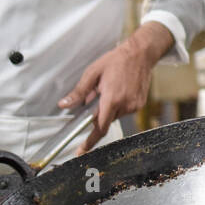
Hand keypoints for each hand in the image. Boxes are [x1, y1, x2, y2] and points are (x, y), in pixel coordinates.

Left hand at [58, 22, 173, 153]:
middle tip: (99, 93)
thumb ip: (79, 92)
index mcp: (112, 99)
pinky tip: (120, 89)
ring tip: (111, 87)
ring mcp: (134, 106)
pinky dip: (119, 104)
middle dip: (99, 113)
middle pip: (106, 120)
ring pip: (115, 115)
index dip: (90, 141)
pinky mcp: (140, 104)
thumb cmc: (116, 60)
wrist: (141, 53)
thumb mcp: (93, 73)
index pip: (100, 127)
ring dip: (109, 107)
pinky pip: (124, 110)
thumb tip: (64, 105)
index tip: (82, 151)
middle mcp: (125, 105)